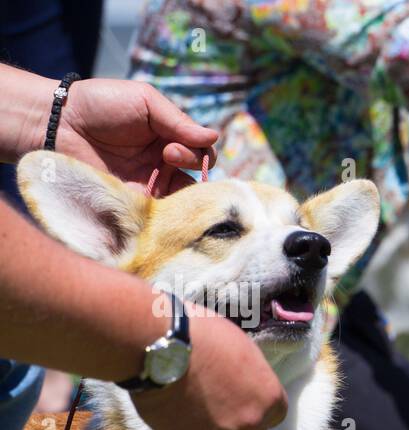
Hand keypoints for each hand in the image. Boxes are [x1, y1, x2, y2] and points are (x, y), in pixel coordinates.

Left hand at [54, 78, 217, 194]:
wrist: (58, 124)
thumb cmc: (100, 104)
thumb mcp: (145, 101)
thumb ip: (178, 120)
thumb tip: (215, 137)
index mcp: (169, 137)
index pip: (202, 151)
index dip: (198, 151)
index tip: (174, 143)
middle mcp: (164, 163)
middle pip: (199, 176)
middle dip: (193, 165)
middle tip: (168, 155)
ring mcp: (151, 185)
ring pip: (186, 197)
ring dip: (186, 190)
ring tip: (167, 176)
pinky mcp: (136, 203)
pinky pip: (162, 213)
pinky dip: (169, 210)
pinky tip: (163, 200)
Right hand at [130, 310, 287, 429]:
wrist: (159, 347)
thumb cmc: (201, 335)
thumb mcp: (241, 347)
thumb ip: (250, 374)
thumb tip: (246, 380)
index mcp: (269, 398)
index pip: (275, 416)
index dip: (258, 411)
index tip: (243, 405)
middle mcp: (250, 423)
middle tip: (216, 414)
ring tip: (188, 414)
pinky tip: (168, 418)